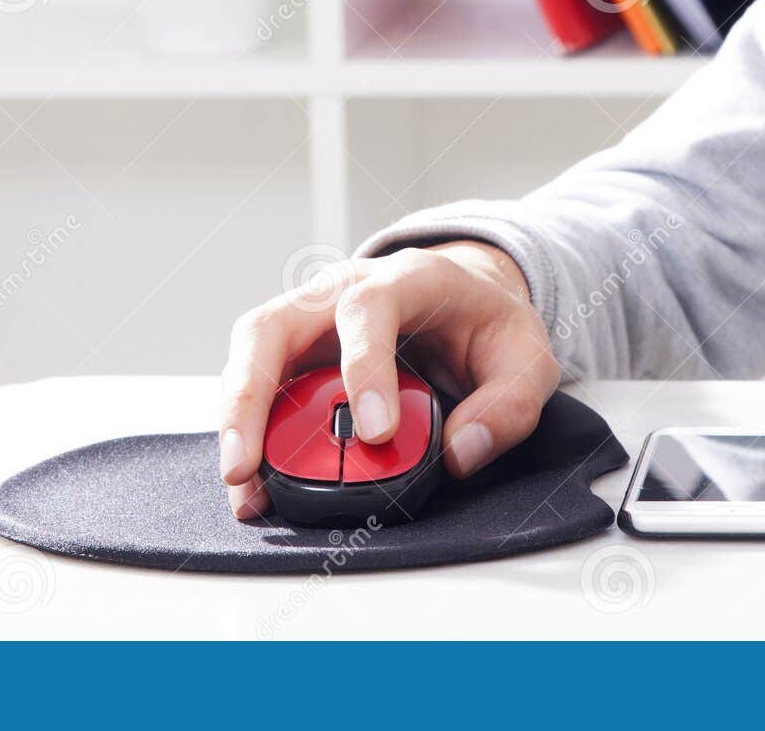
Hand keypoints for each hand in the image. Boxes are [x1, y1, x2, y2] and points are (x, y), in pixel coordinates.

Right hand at [218, 241, 560, 518]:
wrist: (467, 294)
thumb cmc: (489, 324)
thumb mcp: (527, 357)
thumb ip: (508, 405)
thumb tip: (461, 452)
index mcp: (407, 279)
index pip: (370, 308)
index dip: (365, 368)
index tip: (375, 433)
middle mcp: (341, 290)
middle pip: (275, 325)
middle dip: (253, 396)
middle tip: (249, 465)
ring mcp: (310, 317)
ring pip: (250, 353)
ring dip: (237, 420)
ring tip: (243, 486)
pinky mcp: (295, 350)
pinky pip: (256, 383)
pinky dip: (247, 433)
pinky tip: (252, 483)